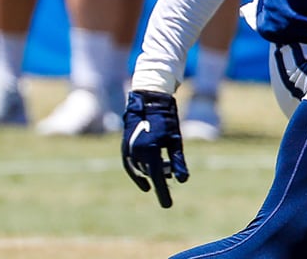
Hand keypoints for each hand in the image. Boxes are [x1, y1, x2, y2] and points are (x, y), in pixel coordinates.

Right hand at [122, 90, 188, 208]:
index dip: (163, 193)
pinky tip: (146, 182)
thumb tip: (182, 181)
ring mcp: (129, 151)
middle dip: (162, 181)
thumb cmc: (166, 119)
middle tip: (171, 185)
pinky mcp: (125, 148)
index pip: (159, 178)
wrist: (148, 101)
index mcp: (152, 151)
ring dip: (153, 173)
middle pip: (151, 174)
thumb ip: (178, 161)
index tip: (167, 206)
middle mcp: (137, 153)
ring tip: (167, 170)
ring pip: (142, 170)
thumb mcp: (175, 141)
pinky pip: (131, 166)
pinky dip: (138, 174)